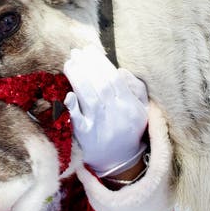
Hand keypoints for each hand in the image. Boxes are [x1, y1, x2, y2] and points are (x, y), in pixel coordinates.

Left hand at [63, 45, 147, 176]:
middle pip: (101, 86)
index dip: (101, 63)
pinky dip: (73, 108)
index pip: (115, 79)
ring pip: (90, 99)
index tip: (89, 50)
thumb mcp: (142, 108)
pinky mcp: (86, 137)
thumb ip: (136, 87)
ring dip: (78, 78)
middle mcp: (116, 115)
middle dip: (87, 66)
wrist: (121, 160)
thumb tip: (120, 70)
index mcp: (130, 107)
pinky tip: (68, 95)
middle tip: (76, 52)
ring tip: (69, 63)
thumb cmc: (129, 128)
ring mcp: (100, 127)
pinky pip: (79, 121)